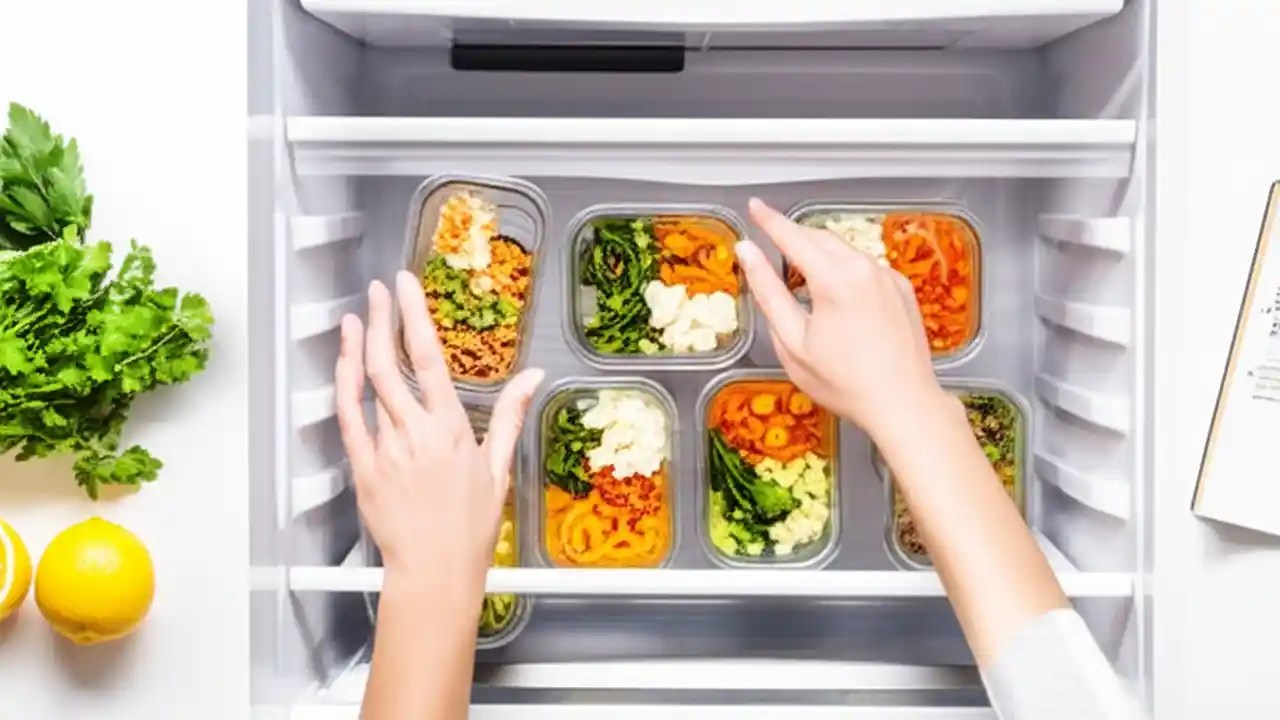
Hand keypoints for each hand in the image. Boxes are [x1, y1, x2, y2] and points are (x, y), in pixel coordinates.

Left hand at [334, 271, 543, 596]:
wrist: (435, 571)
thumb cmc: (470, 528)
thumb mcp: (498, 467)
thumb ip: (510, 415)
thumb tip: (533, 376)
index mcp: (450, 428)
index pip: (428, 357)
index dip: (414, 315)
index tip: (406, 287)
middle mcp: (415, 432)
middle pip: (391, 362)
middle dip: (382, 318)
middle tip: (380, 290)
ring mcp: (385, 449)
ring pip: (366, 385)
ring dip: (360, 345)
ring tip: (358, 316)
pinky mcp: (363, 468)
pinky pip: (348, 417)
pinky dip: (343, 384)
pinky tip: (344, 363)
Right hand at [737, 198, 953, 441]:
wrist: (904, 403)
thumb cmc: (844, 381)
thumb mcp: (793, 342)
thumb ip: (768, 292)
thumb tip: (748, 252)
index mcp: (834, 278)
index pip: (793, 236)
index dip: (770, 220)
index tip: (755, 206)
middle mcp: (865, 268)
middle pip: (821, 238)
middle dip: (795, 236)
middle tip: (772, 243)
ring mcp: (888, 276)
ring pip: (845, 250)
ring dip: (820, 253)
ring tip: (802, 275)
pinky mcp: (902, 289)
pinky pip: (866, 267)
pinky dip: (845, 269)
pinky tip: (838, 296)